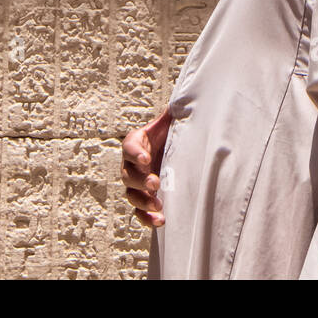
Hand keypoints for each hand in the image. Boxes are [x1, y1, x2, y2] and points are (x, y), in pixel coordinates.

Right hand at [121, 106, 171, 227]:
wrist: (177, 148)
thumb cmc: (173, 132)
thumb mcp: (174, 120)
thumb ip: (177, 110)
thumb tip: (189, 96)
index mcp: (137, 142)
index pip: (129, 146)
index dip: (135, 153)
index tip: (147, 158)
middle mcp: (132, 164)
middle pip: (127, 174)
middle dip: (140, 180)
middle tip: (155, 182)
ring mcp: (136, 183)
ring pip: (131, 195)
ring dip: (142, 201)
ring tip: (158, 205)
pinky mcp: (144, 197)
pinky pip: (139, 211)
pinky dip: (146, 217)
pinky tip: (160, 220)